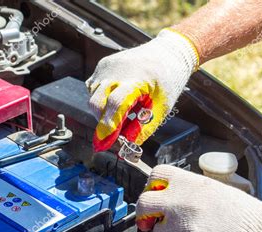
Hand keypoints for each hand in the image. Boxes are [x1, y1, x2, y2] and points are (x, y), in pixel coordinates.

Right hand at [86, 29, 198, 151]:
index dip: (108, 126)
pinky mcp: (102, 65)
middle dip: (102, 122)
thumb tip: (126, 148)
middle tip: (117, 131)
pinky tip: (120, 97)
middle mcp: (117, 70)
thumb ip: (142, 129)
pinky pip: (95, 88)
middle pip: (96, 103)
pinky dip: (103, 99)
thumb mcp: (160, 108)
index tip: (103, 144)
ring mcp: (107, 67)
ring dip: (104, 111)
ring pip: (94, 97)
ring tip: (126, 109)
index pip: (116, 104)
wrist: (167, 53)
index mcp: (137, 79)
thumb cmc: (167, 81)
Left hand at [136, 165, 261, 231]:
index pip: (156, 176)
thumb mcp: (218, 189)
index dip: (151, 186)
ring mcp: (180, 227)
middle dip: (144, 214)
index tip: (153, 194)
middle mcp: (181, 202)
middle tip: (149, 220)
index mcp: (191, 184)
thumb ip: (192, 190)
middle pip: (144, 203)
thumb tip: (174, 194)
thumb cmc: (248, 216)